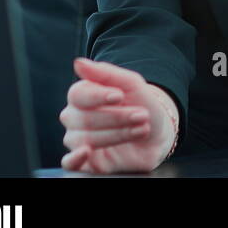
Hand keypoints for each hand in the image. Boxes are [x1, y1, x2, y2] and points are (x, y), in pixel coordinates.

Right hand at [60, 58, 176, 173]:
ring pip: (85, 139)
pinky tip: (86, 152)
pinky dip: (74, 159)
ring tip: (141, 129)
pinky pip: (69, 164)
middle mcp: (75, 118)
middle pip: (84, 118)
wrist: (158, 133)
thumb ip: (106, 73)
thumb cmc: (142, 104)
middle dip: (117, 117)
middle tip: (141, 115)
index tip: (119, 96)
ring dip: (117, 133)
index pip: (77, 94)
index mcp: (83, 97)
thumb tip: (78, 63)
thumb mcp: (132, 84)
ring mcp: (79, 141)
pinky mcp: (87, 162)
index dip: (98, 96)